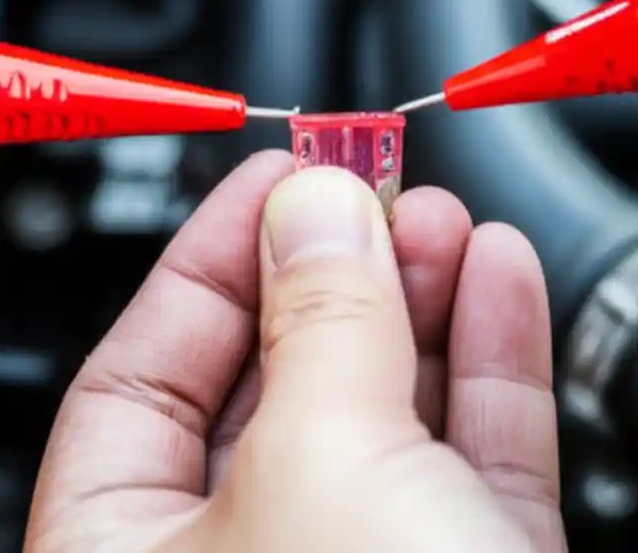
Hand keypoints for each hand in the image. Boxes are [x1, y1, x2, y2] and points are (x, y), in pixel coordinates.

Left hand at [25, 152, 565, 551]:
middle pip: (277, 382)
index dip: (207, 259)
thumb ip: (320, 322)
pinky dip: (491, 363)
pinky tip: (499, 278)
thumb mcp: (322, 463)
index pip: (138, 377)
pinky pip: (473, 452)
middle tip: (372, 179)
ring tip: (444, 213)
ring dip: (422, 300)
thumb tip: (317, 210)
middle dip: (336, 267)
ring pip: (386, 413)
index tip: (273, 175)